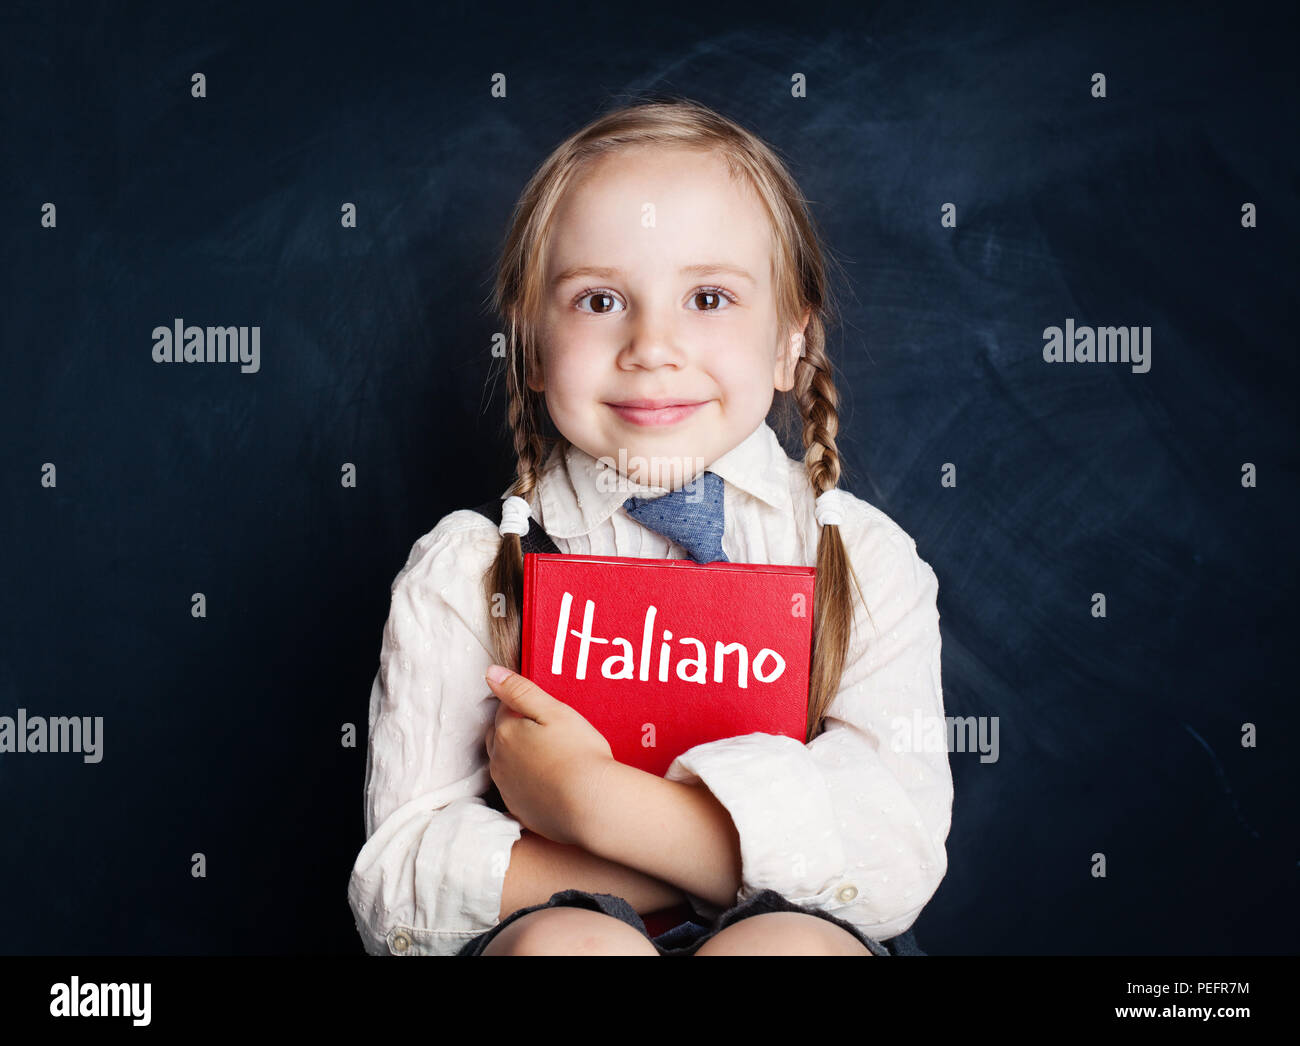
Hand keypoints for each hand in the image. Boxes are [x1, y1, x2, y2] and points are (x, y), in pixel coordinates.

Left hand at [483, 665, 613, 846]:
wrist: (592, 804)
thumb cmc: (579, 753)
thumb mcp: (554, 711)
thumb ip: (520, 691)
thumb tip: (491, 673)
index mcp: (506, 733)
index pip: (504, 710)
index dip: (523, 708)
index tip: (543, 713)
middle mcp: (499, 761)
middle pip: (499, 738)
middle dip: (514, 732)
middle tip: (545, 732)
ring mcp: (507, 789)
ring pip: (504, 765)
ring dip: (518, 758)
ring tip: (548, 757)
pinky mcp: (519, 810)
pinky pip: (516, 790)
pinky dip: (526, 784)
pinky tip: (548, 782)